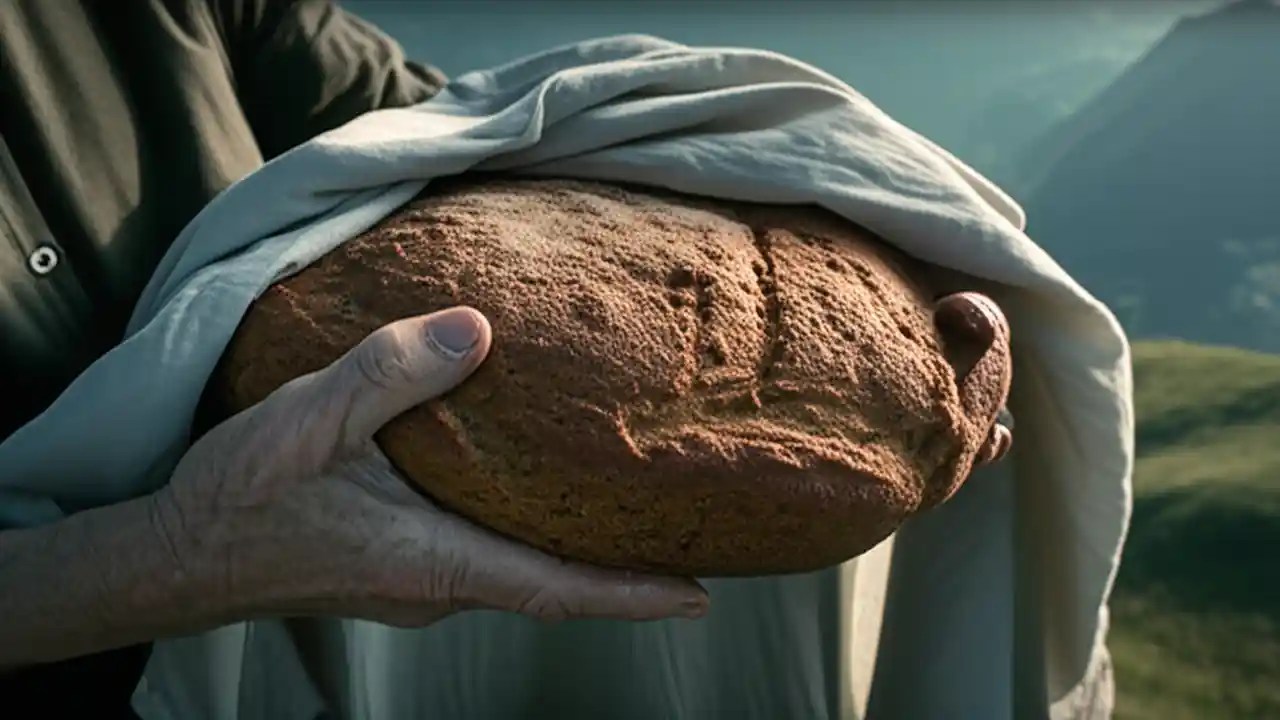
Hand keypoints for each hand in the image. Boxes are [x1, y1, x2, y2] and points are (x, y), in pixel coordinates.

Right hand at [154, 306, 708, 626]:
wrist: (177, 557)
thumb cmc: (240, 500)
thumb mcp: (310, 421)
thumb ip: (392, 373)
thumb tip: (480, 331)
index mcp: (434, 561)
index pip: (557, 590)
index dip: (633, 594)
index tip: (700, 597)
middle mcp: (439, 584)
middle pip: (552, 579)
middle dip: (622, 564)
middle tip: (685, 526)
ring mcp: (419, 582)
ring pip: (518, 562)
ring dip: (573, 541)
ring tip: (629, 499)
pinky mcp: (398, 566)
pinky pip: (483, 548)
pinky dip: (526, 524)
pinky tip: (532, 481)